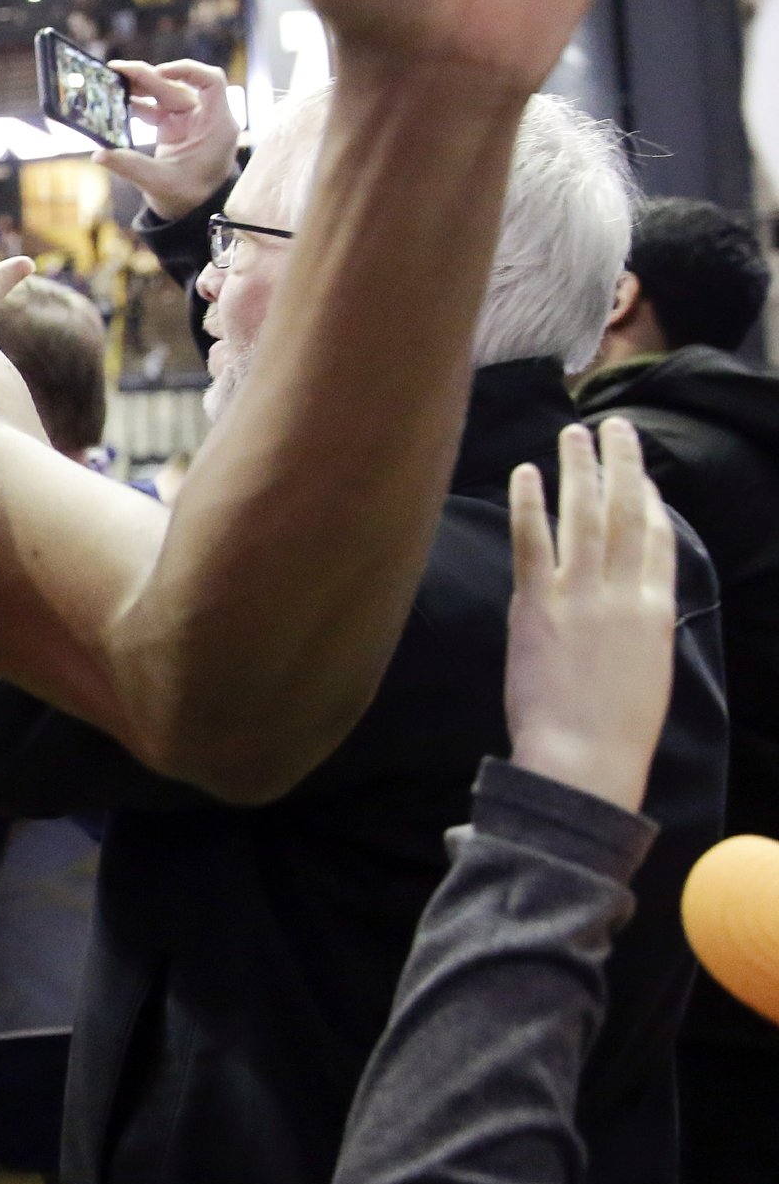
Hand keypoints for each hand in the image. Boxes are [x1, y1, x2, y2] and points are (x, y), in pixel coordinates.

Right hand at [95, 58, 239, 221]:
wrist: (195, 211)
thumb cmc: (189, 198)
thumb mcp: (159, 182)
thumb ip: (129, 166)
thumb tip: (98, 154)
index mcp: (214, 125)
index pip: (211, 82)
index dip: (187, 70)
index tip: (160, 71)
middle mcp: (204, 117)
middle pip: (176, 85)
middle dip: (146, 76)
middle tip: (116, 70)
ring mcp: (188, 120)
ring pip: (163, 93)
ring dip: (138, 86)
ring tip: (111, 80)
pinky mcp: (174, 126)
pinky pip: (154, 108)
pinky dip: (136, 104)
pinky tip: (115, 102)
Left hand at [505, 418, 678, 810]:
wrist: (586, 756)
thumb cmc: (616, 727)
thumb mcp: (647, 668)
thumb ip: (638, 626)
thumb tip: (628, 601)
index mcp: (657, 609)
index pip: (656, 538)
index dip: (648, 498)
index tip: (638, 471)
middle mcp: (624, 592)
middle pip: (625, 512)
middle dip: (620, 464)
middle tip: (613, 426)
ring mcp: (582, 595)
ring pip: (583, 516)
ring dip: (578, 469)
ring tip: (573, 433)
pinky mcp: (537, 604)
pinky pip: (533, 541)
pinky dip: (530, 503)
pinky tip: (526, 472)